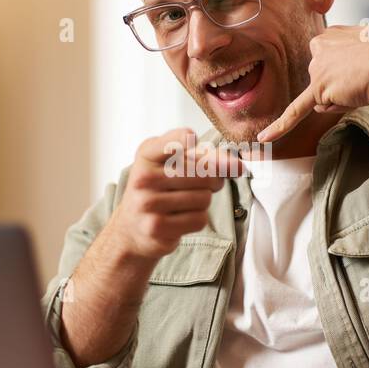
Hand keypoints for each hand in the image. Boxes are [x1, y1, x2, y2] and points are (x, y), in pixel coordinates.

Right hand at [106, 128, 242, 260]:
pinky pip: (199, 219)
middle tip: (201, 185)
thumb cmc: (158, 190)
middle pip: (204, 174)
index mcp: (147, 154)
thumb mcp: (170, 164)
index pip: (177, 139)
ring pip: (204, 198)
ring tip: (185, 203)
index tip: (193, 142)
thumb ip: (204, 157)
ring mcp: (148, 203)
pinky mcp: (156, 227)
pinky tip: (181, 218)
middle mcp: (144, 177)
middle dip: (212, 181)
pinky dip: (197, 219)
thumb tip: (237, 165)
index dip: (191, 141)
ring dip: (203, 202)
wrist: (131, 228)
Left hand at [258, 0, 368, 142]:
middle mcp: (320, 47)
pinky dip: (281, 125)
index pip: (332, 62)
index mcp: (335, 33)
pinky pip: (297, 111)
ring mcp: (318, 69)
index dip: (350, 72)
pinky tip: (265, 136)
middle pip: (324, 80)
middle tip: (368, 80)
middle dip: (342, 87)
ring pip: (322, 96)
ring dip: (341, 100)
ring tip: (363, 89)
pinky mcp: (319, 91)